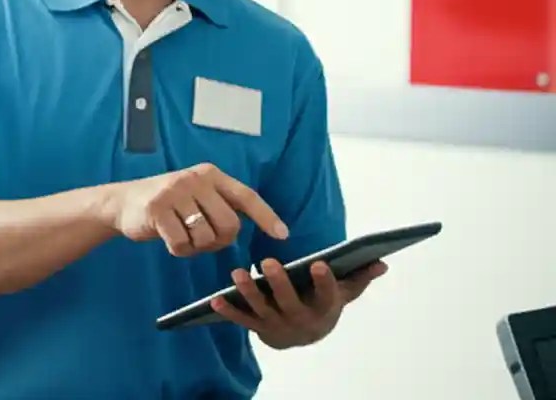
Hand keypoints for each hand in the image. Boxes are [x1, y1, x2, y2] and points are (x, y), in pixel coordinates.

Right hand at [104, 163, 288, 256]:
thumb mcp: (195, 195)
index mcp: (209, 175)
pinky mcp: (157, 209)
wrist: (122, 202)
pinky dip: (179, 250)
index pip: (246, 195)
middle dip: (220, 240)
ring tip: (183, 236)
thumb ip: (219, 205)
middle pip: (229, 224)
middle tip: (204, 240)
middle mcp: (195, 179)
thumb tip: (249, 227)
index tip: (282, 235)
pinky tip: (169, 240)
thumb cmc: (166, 204)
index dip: (266, 216)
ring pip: (206, 237)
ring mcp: (175, 192)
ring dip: (197, 247)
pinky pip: (182, 245)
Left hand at [212, 258, 387, 348]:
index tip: (320, 263)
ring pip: (262, 310)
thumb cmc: (323, 303)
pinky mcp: (258, 327)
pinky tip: (215, 300)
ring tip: (237, 273)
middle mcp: (300, 319)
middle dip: (278, 283)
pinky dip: (229, 311)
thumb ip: (359, 277)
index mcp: (323, 308)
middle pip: (289, 302)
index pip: (327, 295)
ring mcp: (277, 325)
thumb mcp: (344, 293)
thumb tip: (382, 262)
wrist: (305, 335)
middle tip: (268, 261)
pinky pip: (242, 320)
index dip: (325, 282)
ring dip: (248, 293)